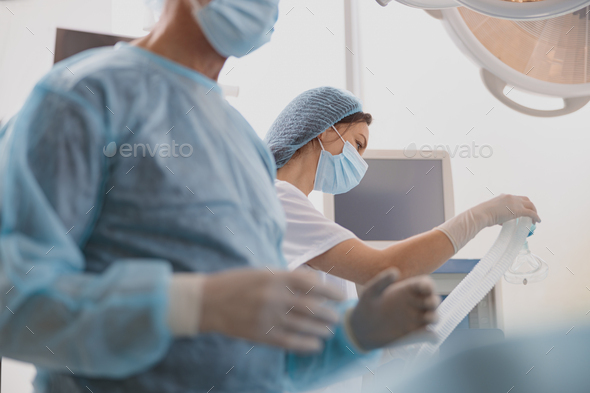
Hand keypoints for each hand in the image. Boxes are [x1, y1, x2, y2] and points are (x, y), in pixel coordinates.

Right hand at [199, 269, 343, 352]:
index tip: (340, 296)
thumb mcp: (262, 273)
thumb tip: (314, 285)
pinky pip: (291, 342)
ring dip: (321, 329)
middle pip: (312, 307)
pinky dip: (307, 344)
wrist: (207, 302)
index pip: (312, 284)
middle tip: (335, 317)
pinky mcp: (262, 335)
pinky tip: (316, 345)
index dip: (330, 291)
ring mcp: (269, 317)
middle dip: (328, 314)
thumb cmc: (236, 283)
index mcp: (275, 277)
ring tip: (328, 330)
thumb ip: (286, 279)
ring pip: (305, 326)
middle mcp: (275, 297)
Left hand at [348, 269, 439, 350]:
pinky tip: (429, 337)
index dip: (428, 285)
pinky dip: (432, 337)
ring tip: (428, 318)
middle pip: (432, 300)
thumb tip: (395, 271)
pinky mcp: (414, 334)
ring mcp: (416, 319)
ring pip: (434, 317)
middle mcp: (414, 304)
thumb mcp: (371, 292)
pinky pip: (429, 335)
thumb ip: (382, 281)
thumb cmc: (365, 306)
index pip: (424, 284)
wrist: (361, 329)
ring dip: (435, 317)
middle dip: (433, 301)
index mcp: (406, 290)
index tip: (425, 287)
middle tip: (429, 302)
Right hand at [472, 194, 540, 226]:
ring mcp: (515, 203)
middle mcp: (511, 197)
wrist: (482, 214)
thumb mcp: (491, 211)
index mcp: (504, 196)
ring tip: (535, 220)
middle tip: (531, 214)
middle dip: (531, 206)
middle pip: (526, 200)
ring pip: (531, 205)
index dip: (522, 204)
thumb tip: (501, 221)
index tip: (523, 210)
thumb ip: (498, 214)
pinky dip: (536, 217)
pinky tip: (537, 221)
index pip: (517, 198)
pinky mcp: (518, 210)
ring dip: (534, 212)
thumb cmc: (483, 214)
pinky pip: (531, 213)